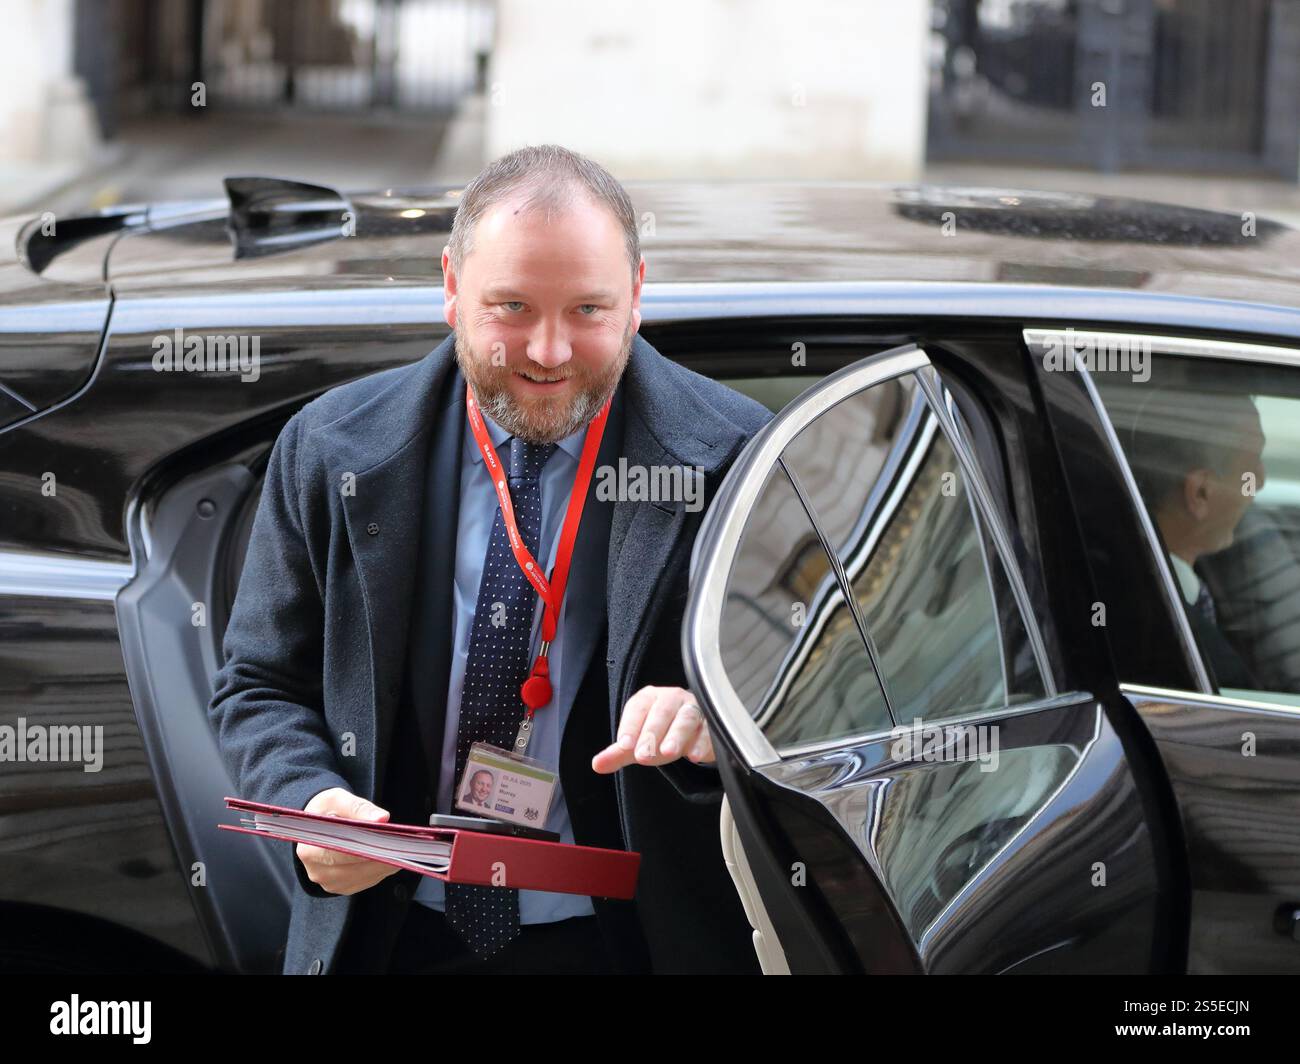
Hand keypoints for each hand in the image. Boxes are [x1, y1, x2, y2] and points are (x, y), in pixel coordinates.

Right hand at [296, 787, 401, 894]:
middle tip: (405, 845)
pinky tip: (392, 856)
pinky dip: (381, 869)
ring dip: (385, 864)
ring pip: (366, 877)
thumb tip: (381, 819)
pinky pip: (367, 881)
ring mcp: (330, 883)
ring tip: (402, 849)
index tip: (392, 840)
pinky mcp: (342, 887)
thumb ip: (359, 808)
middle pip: (357, 868)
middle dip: (382, 856)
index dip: (369, 847)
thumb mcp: (337, 799)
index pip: (344, 853)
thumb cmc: (325, 810)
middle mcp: (317, 872)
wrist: (316, 824)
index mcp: (310, 850)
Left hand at [592, 685, 713, 772]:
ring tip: (669, 753)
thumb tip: (597, 764)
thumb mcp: (638, 743)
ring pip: (686, 718)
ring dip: (677, 735)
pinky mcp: (712, 724)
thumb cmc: (661, 732)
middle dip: (652, 733)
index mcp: (649, 698)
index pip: (637, 708)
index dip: (630, 726)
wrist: (693, 730)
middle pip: (662, 712)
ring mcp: (694, 709)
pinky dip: (702, 743)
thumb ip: (618, 753)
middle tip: (644, 755)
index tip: (624, 746)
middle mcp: (672, 698)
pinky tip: (695, 756)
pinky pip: (708, 731)